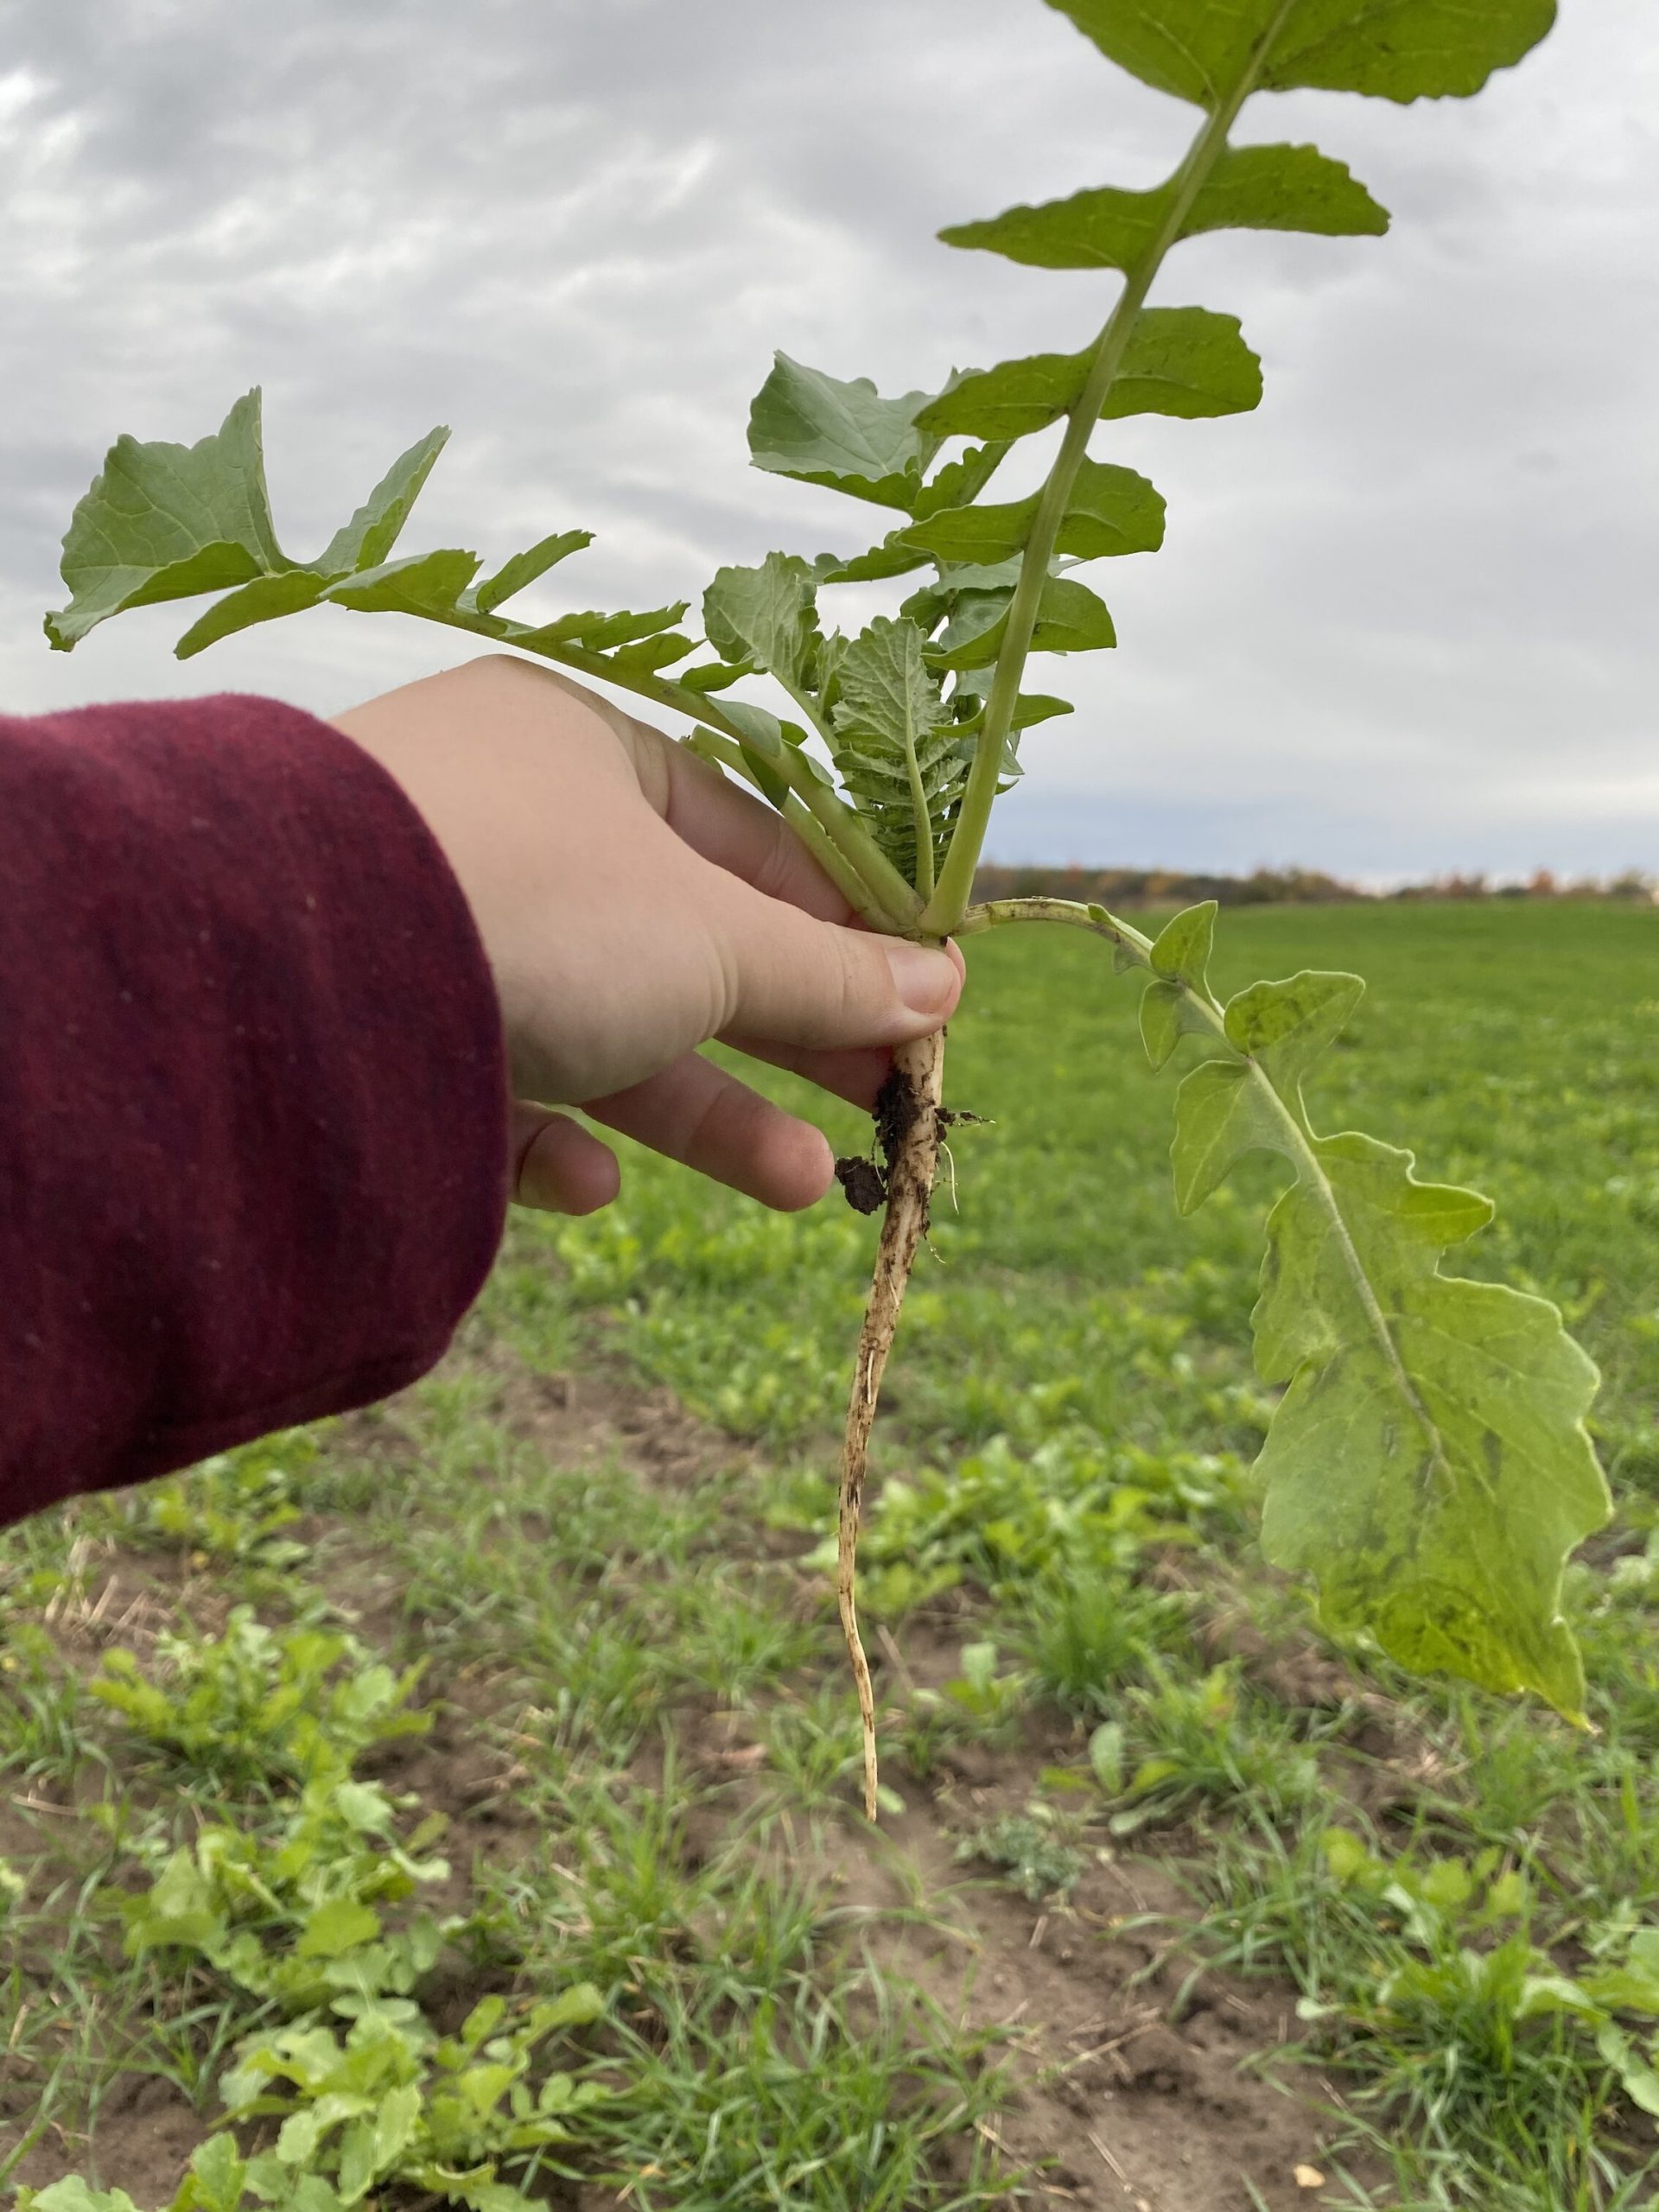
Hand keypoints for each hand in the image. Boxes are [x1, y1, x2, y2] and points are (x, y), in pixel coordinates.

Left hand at [331, 656, 961, 1215]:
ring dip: (704, 1114)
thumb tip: (941, 988)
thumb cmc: (536, 903)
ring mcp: (432, 934)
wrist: (284, 984)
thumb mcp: (714, 939)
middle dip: (787, 1040)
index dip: (837, 925)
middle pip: (679, 946)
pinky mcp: (372, 1034)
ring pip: (598, 1031)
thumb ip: (827, 973)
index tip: (913, 1001)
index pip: (740, 838)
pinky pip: (488, 1088)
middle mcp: (502, 831)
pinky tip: (585, 1190)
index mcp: (578, 754)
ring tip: (805, 1186)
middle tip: (883, 1108)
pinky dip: (548, 1143)